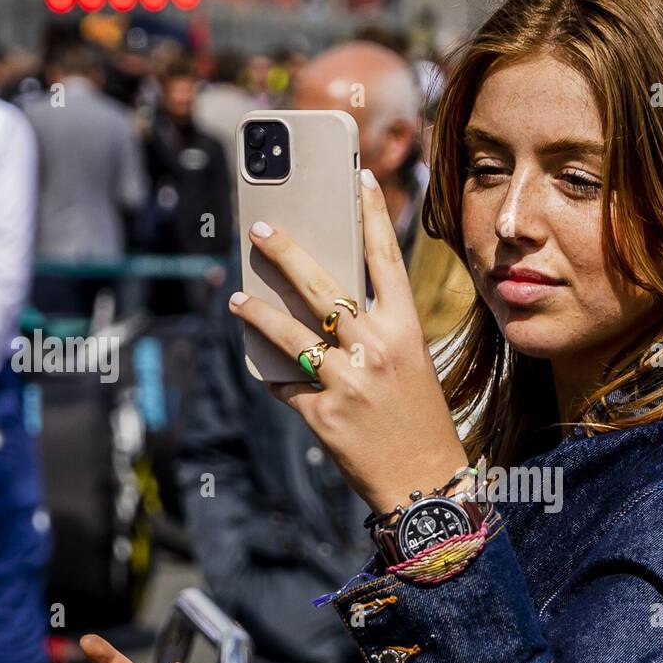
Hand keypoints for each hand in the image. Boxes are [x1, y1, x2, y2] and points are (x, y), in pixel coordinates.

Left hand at [232, 170, 467, 513]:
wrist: (424, 484)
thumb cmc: (420, 421)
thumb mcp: (412, 366)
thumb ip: (376, 332)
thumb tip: (324, 305)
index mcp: (407, 332)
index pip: (386, 260)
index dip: (371, 215)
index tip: (358, 178)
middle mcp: (377, 350)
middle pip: (323, 287)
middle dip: (285, 253)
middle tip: (260, 229)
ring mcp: (348, 382)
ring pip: (290, 334)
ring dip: (258, 312)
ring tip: (238, 297)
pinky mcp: (323, 414)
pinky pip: (285, 383)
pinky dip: (271, 371)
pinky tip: (258, 360)